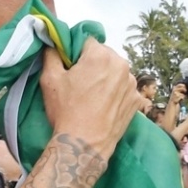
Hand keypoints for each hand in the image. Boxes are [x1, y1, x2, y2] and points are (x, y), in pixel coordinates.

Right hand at [40, 39, 138, 153]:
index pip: (87, 41)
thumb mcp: (50, 79)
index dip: (76, 53)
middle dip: (93, 64)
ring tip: (92, 97)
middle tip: (80, 84)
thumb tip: (54, 43)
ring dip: (106, 78)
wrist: (84, 145)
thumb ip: (52, 54)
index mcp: (100, 55)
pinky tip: (104, 106)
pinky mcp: (137, 101)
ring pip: (116, 72)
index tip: (70, 68)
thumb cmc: (66, 111)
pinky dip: (116, 93)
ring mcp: (132, 84)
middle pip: (104, 55)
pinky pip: (124, 89)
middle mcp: (122, 65)